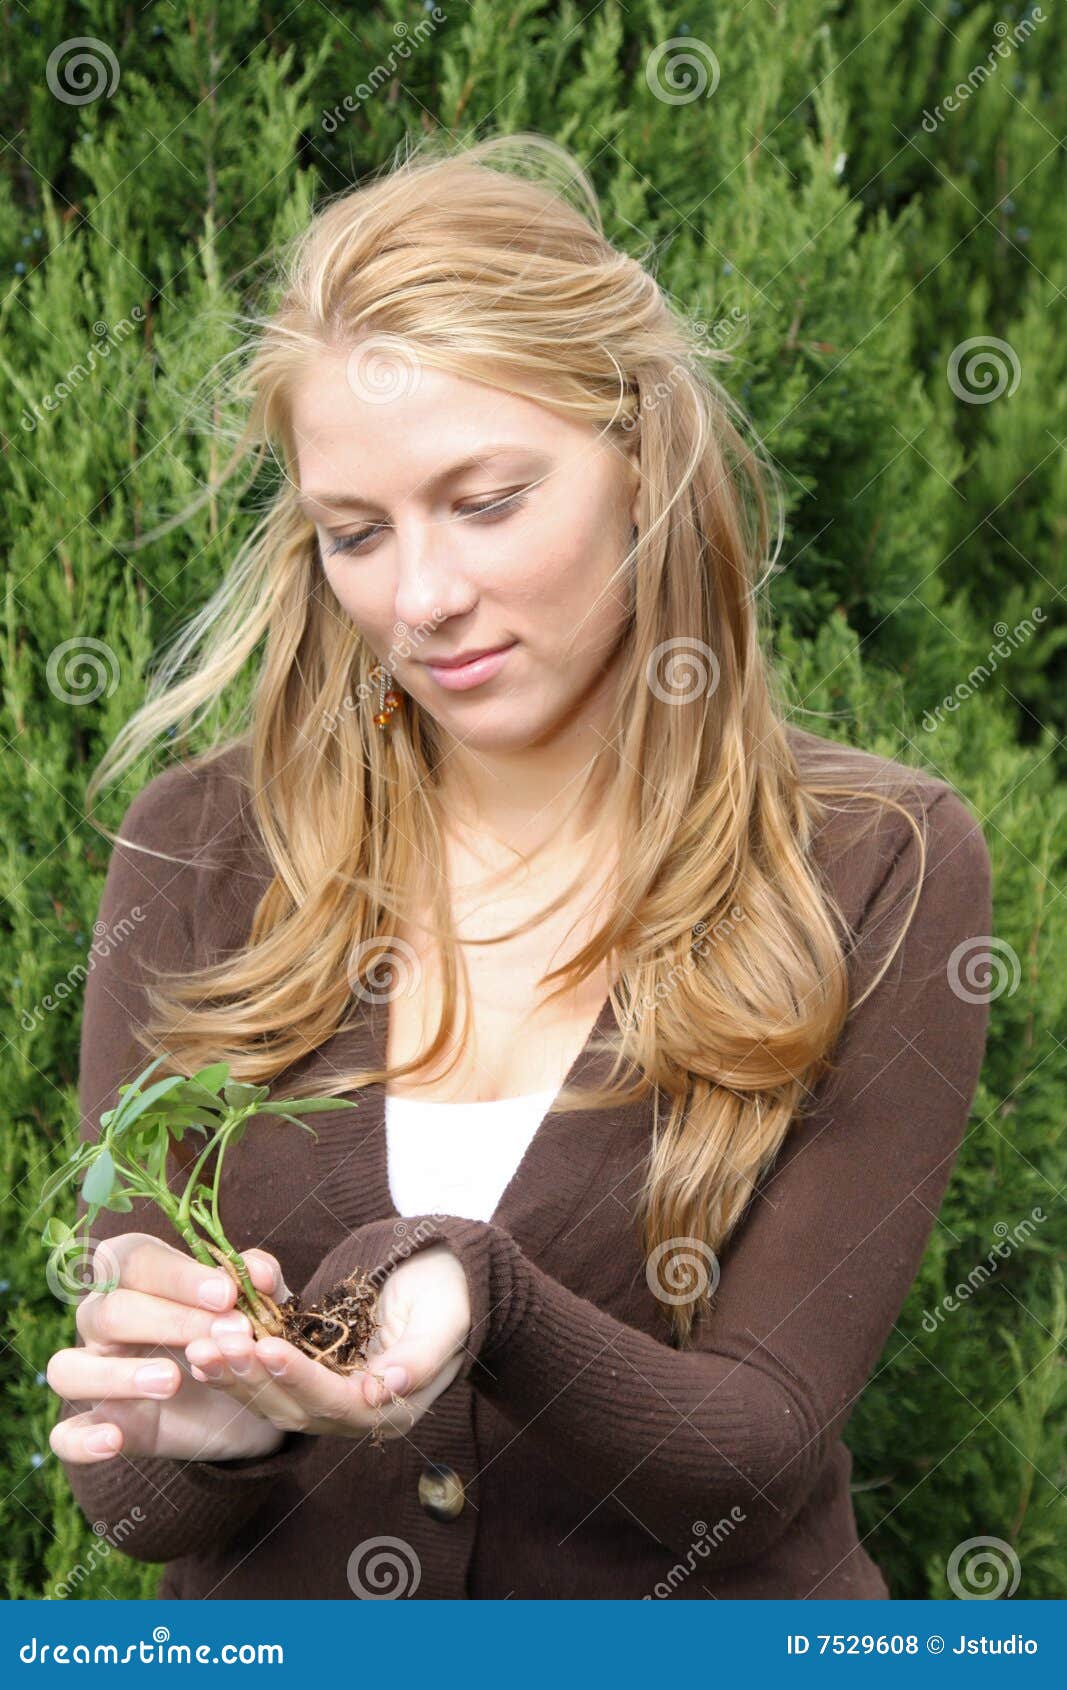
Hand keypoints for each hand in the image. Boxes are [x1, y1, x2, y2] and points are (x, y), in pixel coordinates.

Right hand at [47, 1232, 289, 1464]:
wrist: (244, 1400)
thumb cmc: (236, 1329)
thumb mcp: (254, 1301)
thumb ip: (256, 1279)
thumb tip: (258, 1273)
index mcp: (135, 1274)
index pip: (136, 1260)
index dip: (179, 1276)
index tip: (226, 1295)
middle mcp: (102, 1318)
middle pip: (109, 1311)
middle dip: (169, 1321)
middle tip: (223, 1336)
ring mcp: (93, 1374)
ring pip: (68, 1369)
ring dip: (117, 1375)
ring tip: (172, 1380)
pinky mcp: (100, 1424)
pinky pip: (66, 1436)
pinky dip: (82, 1439)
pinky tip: (114, 1440)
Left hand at [184, 1241, 471, 1442]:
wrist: (447, 1275)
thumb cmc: (452, 1294)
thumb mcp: (447, 1320)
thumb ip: (420, 1357)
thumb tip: (386, 1387)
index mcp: (394, 1411)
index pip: (339, 1403)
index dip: (300, 1379)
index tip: (266, 1348)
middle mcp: (357, 1414)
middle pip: (296, 1408)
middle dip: (252, 1379)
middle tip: (215, 1346)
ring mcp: (330, 1396)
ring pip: (273, 1399)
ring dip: (235, 1376)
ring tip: (200, 1348)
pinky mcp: (311, 1373)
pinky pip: (268, 1377)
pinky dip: (237, 1365)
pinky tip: (205, 1348)